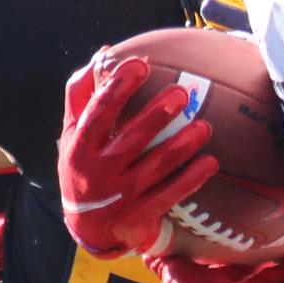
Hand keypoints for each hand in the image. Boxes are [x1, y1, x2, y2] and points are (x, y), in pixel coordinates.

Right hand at [58, 52, 218, 257]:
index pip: (97, 113)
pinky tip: (210, 162)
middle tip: (182, 93)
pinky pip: (170, 196)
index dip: (118, 89)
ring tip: (203, 126)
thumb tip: (102, 55)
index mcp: (79, 146)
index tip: (140, 64)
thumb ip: (82, 94)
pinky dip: (190, 180)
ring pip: (154, 168)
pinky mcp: (140, 215)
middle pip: (129, 140)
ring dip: (180, 147)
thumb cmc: (83, 165)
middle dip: (155, 116)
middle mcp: (97, 172)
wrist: (87, 227)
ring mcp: (120, 196)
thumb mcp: (73, 133)